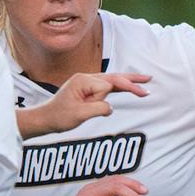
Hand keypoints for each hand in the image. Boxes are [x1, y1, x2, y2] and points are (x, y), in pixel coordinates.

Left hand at [32, 72, 150, 135]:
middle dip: (132, 80)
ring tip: (146, 80)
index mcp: (83, 80)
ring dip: (130, 81)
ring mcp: (87, 82)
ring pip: (114, 80)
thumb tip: (110, 106)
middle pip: (114, 77)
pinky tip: (130, 86)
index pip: (105, 87)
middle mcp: (86, 78)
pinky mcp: (89, 89)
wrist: (46, 118)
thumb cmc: (59, 116)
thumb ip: (99, 108)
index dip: (102, 100)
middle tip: (149, 81)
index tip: (89, 109)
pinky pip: (108, 86)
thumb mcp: (79, 114)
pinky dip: (121, 86)